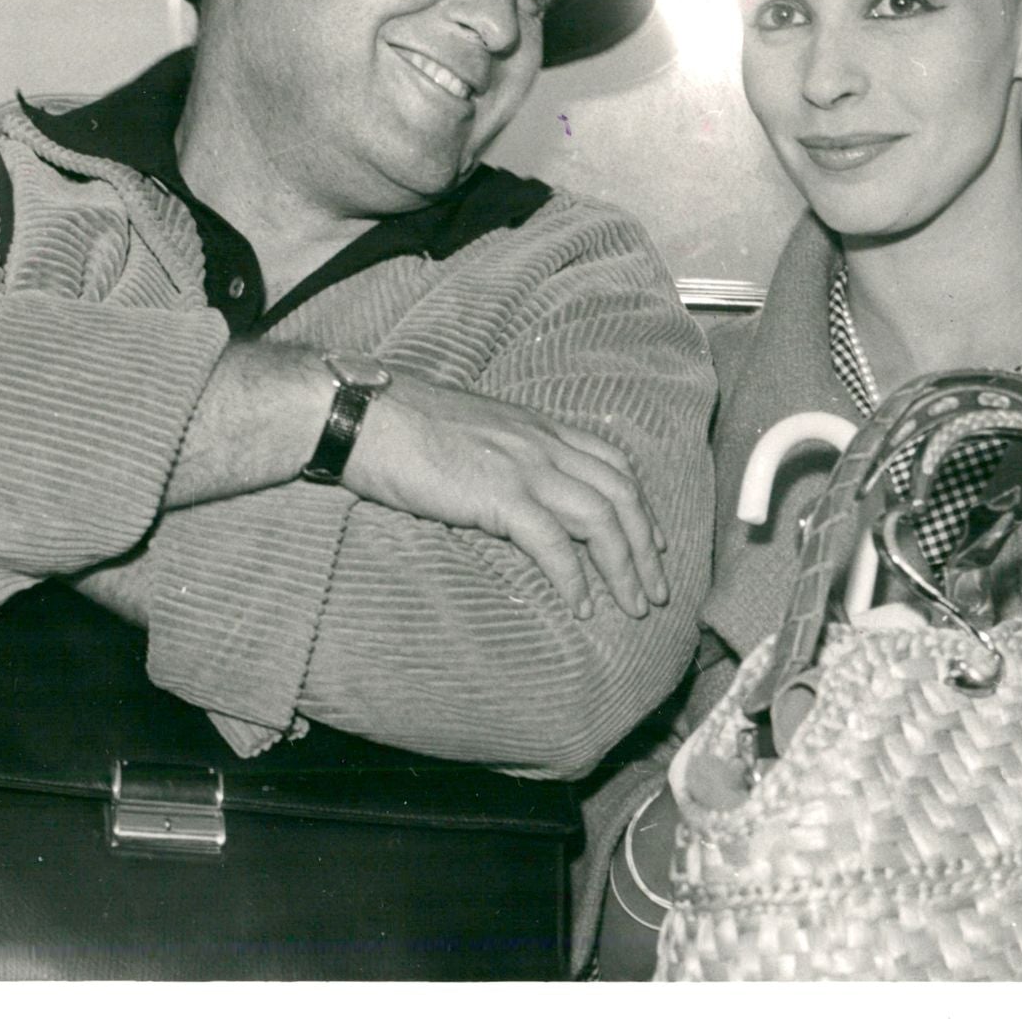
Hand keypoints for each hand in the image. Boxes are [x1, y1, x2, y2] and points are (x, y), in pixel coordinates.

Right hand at [344, 373, 669, 619]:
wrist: (364, 415)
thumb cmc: (403, 425)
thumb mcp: (472, 430)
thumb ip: (504, 454)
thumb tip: (513, 488)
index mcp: (538, 426)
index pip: (612, 463)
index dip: (640, 505)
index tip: (654, 540)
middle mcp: (542, 442)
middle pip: (620, 495)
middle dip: (647, 546)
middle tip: (657, 590)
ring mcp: (524, 467)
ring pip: (600, 520)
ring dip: (625, 568)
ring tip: (634, 606)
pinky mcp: (500, 495)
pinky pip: (554, 543)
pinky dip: (575, 578)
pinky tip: (582, 606)